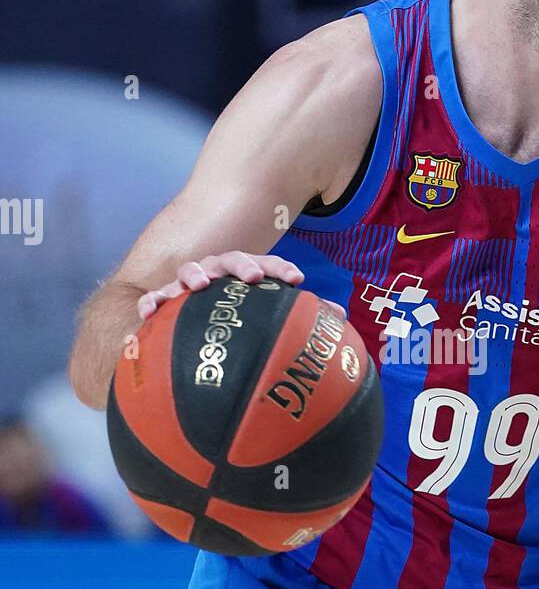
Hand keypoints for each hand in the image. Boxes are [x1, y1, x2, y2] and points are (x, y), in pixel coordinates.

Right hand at [137, 252, 313, 320]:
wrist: (195, 329)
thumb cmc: (238, 318)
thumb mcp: (268, 316)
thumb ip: (302, 315)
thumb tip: (341, 317)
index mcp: (245, 275)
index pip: (266, 264)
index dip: (281, 267)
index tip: (296, 279)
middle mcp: (218, 273)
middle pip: (230, 260)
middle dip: (242, 265)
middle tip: (254, 278)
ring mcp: (190, 283)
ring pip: (190, 271)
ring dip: (194, 274)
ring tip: (199, 285)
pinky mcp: (165, 299)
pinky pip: (155, 298)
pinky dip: (151, 302)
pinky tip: (148, 313)